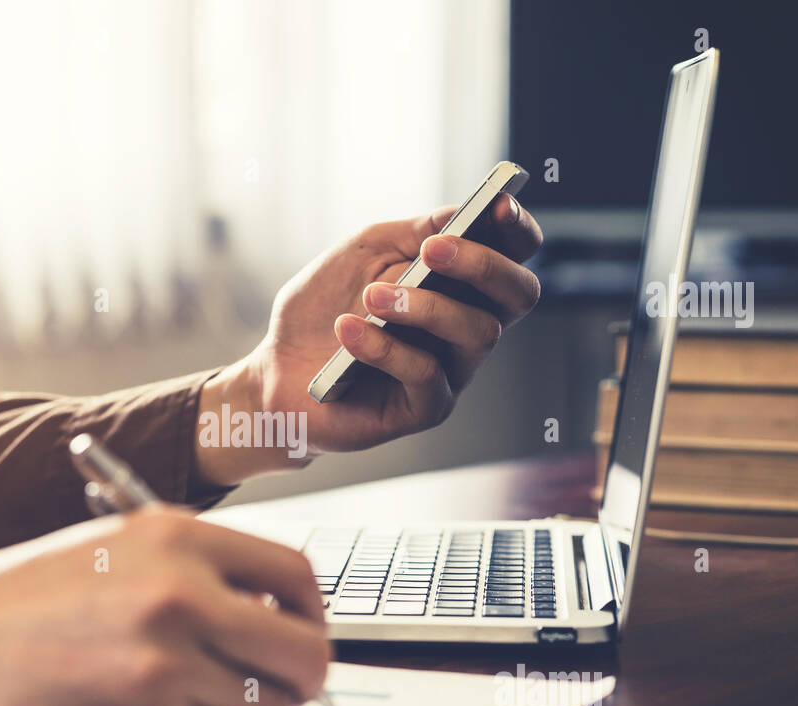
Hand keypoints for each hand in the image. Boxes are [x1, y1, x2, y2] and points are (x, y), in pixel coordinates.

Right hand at [0, 507, 328, 705]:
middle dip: (302, 672)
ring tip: (205, 691)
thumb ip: (202, 568)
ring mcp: (163, 667)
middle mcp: (180, 596)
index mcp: (176, 535)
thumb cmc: (21, 595)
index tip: (300, 627)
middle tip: (279, 678)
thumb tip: (281, 611)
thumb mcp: (117, 545)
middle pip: (305, 652)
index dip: (311, 610)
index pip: (296, 575)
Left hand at [196, 195, 541, 483]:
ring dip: (425, 306)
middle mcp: (468, 326)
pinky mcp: (426, 408)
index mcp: (461, 284)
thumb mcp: (363, 253)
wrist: (278, 369)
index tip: (498, 205)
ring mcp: (453, 370)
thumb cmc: (324, 308)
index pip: (515, 255)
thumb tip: (461, 213)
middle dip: (483, 265)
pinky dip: (385, 347)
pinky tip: (349, 330)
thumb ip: (413, 232)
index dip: (518, 229)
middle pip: (519, 295)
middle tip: (434, 250)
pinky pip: (426, 374)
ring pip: (477, 333)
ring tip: (372, 296)